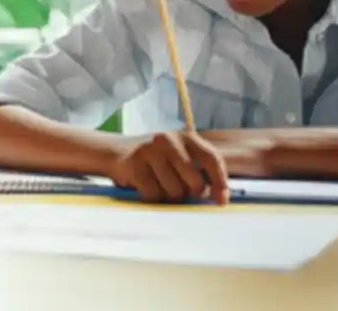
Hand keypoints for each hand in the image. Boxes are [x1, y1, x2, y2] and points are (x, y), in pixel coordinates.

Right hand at [108, 131, 228, 203]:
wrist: (115, 151)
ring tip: (160, 187)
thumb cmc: (155, 160)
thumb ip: (198, 170)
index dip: (220, 182)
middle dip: (191, 194)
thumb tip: (218, 197)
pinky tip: (146, 187)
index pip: (212, 159)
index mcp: (186, 137)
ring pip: (175, 191)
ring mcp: (151, 151)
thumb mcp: (179, 156)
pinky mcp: (135, 164)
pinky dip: (152, 197)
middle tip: (182, 193)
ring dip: (170, 197)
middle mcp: (169, 140)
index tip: (221, 201)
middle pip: (195, 182)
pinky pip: (154, 194)